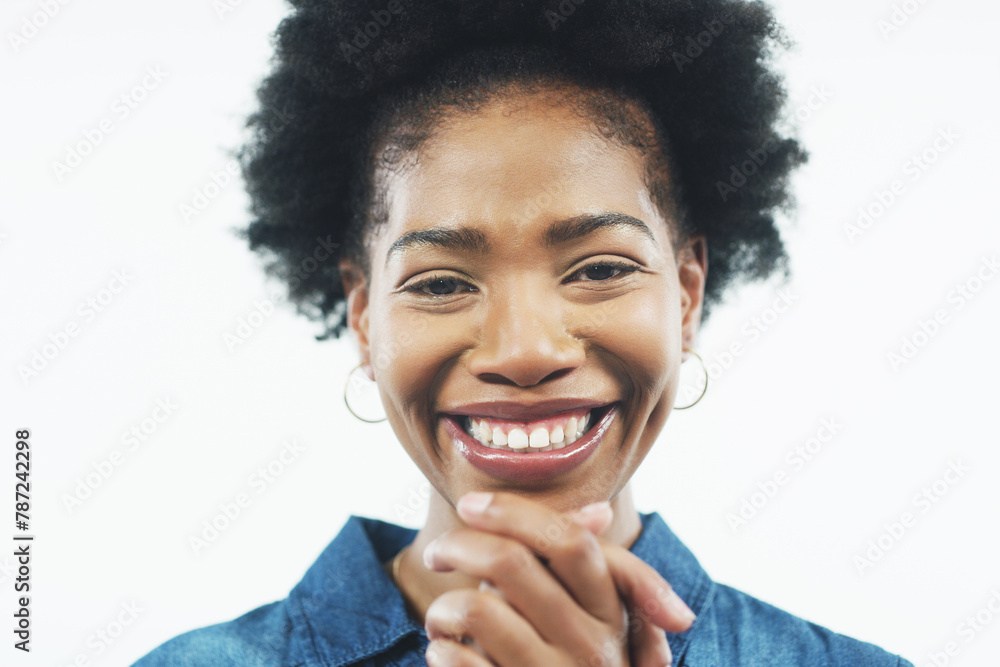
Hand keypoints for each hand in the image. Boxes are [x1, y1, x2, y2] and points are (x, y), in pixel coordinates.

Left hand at [422, 491, 695, 665]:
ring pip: (478, 609)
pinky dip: (440, 652)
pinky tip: (444, 655)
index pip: (571, 541)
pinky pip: (460, 662)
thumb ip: (578, 565)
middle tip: (437, 554)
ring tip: (441, 621)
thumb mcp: (582, 617)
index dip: (514, 512)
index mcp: (613, 613)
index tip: (469, 504)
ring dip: (443, 608)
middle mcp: (594, 649)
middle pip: (512, 563)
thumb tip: (599, 508)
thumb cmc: (563, 666)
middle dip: (458, 545)